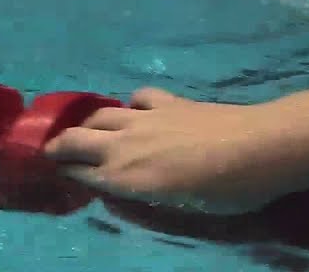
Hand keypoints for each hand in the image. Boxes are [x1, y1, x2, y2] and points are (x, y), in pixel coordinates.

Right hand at [43, 88, 299, 213]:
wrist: (256, 149)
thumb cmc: (224, 192)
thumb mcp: (181, 209)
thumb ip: (147, 197)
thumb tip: (129, 187)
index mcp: (124, 178)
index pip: (80, 173)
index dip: (66, 173)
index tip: (57, 174)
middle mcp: (123, 146)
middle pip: (74, 140)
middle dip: (57, 146)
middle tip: (51, 151)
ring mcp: (143, 118)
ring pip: (99, 115)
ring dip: (88, 123)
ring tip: (88, 129)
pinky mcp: (166, 102)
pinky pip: (137, 98)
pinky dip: (131, 105)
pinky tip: (138, 110)